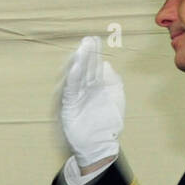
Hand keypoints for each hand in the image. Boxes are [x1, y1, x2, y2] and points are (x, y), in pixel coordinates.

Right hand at [59, 36, 125, 167]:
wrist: (99, 145)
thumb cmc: (107, 123)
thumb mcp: (116, 98)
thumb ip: (113, 82)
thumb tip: (107, 65)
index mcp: (94, 87)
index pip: (92, 66)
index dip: (93, 53)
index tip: (94, 39)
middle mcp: (83, 90)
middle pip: (83, 69)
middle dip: (85, 54)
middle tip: (87, 40)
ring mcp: (75, 98)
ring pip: (75, 77)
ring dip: (77, 63)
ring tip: (81, 50)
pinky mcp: (68, 107)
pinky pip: (70, 91)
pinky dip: (72, 79)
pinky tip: (75, 67)